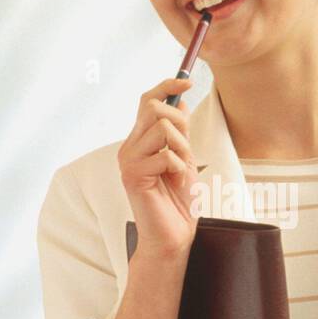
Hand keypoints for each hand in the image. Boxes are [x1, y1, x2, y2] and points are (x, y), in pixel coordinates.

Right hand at [117, 76, 199, 258]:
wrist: (173, 236)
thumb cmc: (179, 201)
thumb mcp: (184, 158)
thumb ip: (179, 132)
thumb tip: (180, 99)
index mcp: (139, 140)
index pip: (146, 100)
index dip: (167, 86)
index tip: (189, 82)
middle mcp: (129, 147)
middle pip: (154, 107)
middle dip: (180, 122)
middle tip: (186, 149)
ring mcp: (128, 161)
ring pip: (163, 128)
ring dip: (183, 148)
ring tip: (182, 170)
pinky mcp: (133, 176)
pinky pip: (166, 155)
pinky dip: (181, 168)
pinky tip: (177, 183)